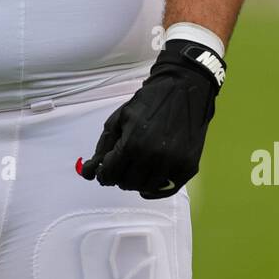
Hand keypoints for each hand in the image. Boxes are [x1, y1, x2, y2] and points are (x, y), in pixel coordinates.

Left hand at [77, 40, 224, 197]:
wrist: (183, 90)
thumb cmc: (149, 102)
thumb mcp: (119, 119)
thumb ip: (104, 146)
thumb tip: (89, 172)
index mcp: (133, 144)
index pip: (110, 174)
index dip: (103, 175)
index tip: (103, 172)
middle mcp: (154, 157)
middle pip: (127, 183)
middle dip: (119, 177)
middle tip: (120, 168)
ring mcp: (173, 164)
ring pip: (146, 188)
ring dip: (137, 182)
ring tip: (136, 169)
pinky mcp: (189, 167)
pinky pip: (167, 189)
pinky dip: (156, 188)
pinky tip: (149, 179)